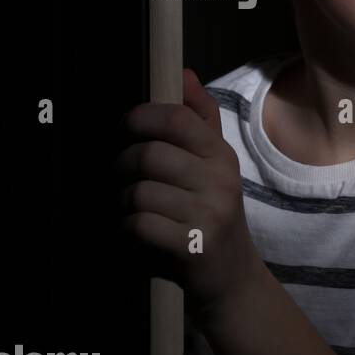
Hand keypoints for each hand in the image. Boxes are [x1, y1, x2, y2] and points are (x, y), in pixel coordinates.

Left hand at [116, 68, 262, 317]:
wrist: (232, 280)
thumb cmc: (211, 217)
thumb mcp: (214, 167)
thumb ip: (199, 120)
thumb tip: (184, 73)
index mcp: (222, 158)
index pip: (179, 120)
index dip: (143, 117)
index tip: (127, 127)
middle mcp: (222, 182)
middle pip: (150, 155)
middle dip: (123, 167)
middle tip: (122, 178)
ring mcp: (210, 215)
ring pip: (141, 192)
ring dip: (125, 203)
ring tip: (135, 211)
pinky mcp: (194, 246)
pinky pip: (140, 224)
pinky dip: (129, 230)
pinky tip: (138, 234)